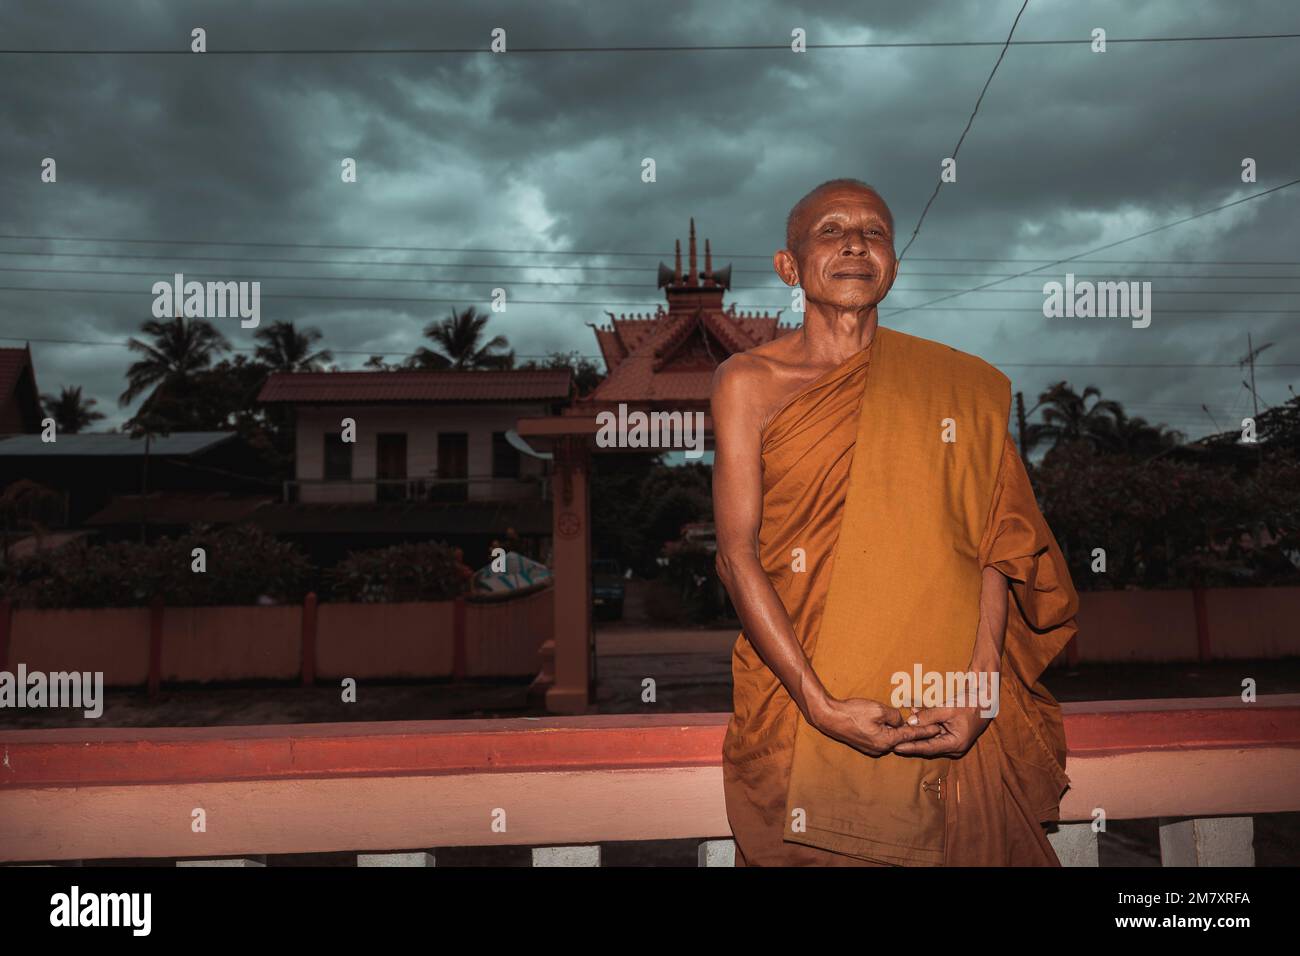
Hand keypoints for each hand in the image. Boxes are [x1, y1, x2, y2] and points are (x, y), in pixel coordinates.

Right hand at [811, 696, 942, 756]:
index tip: (938, 728)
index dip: (925, 731)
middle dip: (913, 731)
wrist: (830, 718)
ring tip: (909, 723)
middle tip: (928, 724)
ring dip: (898, 731)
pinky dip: (887, 731)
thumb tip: (900, 721)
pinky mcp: (865, 745)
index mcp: (886, 741)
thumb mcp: (878, 709)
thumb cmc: (853, 712)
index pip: (910, 735)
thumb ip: (894, 715)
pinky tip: (889, 724)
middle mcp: (881, 748)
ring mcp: (872, 748)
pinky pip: (882, 738)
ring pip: (891, 738)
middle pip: (902, 739)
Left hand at [891, 705, 990, 757]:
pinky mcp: (950, 734)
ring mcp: (952, 741)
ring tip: (898, 729)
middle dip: (910, 741)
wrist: (985, 698)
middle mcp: (953, 747)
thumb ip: (929, 715)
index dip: (911, 747)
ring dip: (915, 732)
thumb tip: (910, 721)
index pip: (928, 748)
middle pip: (927, 746)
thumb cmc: (970, 703)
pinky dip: (924, 725)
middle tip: (891, 740)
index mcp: (955, 744)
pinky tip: (913, 714)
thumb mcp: (948, 708)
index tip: (896, 747)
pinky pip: (934, 731)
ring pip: (929, 738)